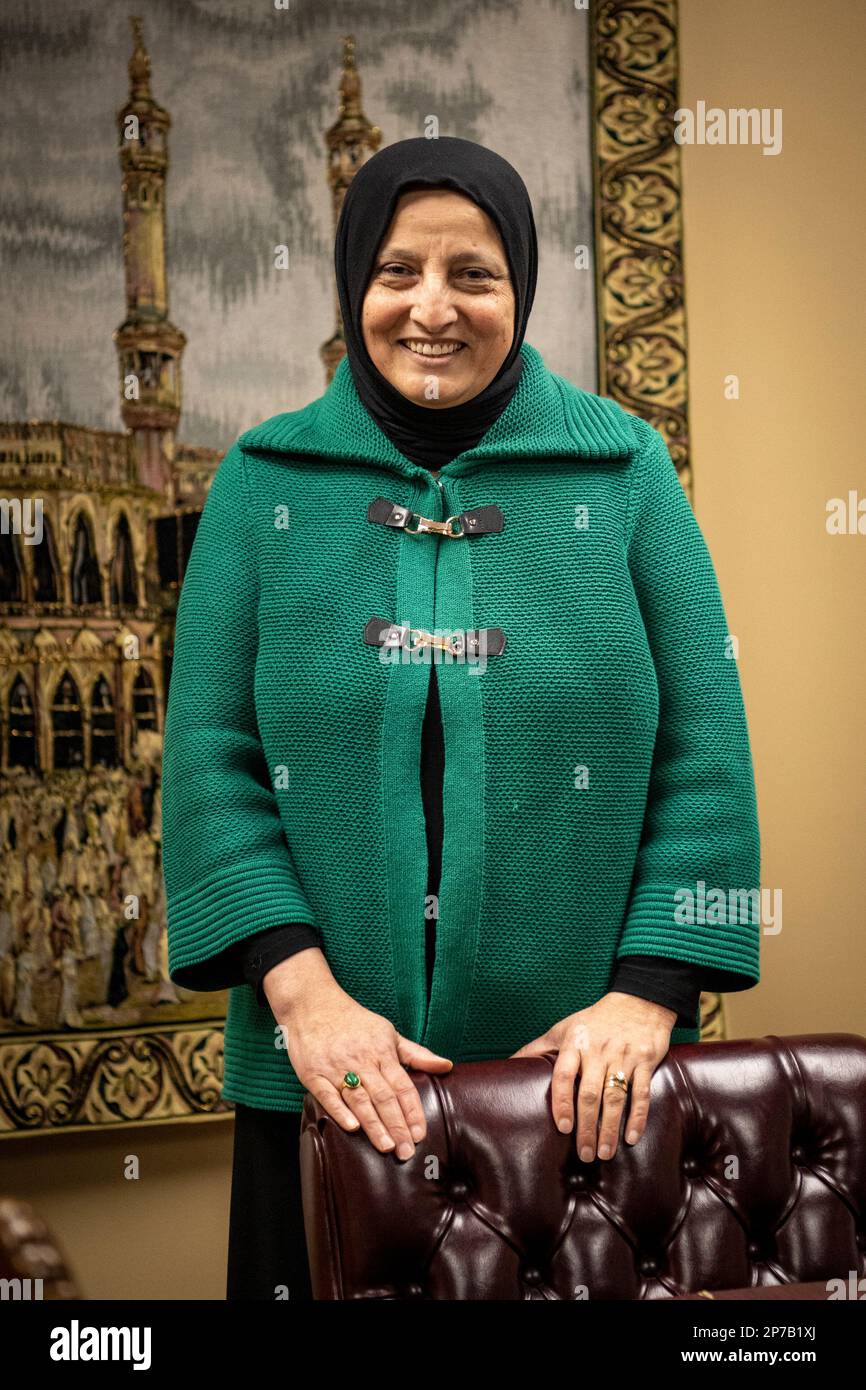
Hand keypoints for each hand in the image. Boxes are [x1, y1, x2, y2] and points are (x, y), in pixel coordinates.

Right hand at [264, 948, 452, 1160]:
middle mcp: (361, 1061)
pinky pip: (328, 1095)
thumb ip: (417, 1054)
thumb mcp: (389, 1033)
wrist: (313, 1004)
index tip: (420, 1134)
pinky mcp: (314, 1073)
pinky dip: (340, 1111)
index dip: (413, 1111)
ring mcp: (336, 1067)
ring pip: (360, 1099)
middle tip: (406, 1151)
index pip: (402, 1086)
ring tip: (386, 1147)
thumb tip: (447, 1066)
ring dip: (374, 1124)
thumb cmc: (355, 1022)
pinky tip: (352, 1127)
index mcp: (382, 1052)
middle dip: (397, 1126)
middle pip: (384, 1097)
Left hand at [509, 992, 676, 1161]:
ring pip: (616, 1097)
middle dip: (587, 1127)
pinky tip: (631, 1137)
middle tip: (584, 1154)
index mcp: (576, 1043)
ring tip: (604, 1153)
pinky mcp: (646, 1060)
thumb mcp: (564, 1028)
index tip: (563, 1128)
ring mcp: (624, 1055)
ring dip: (610, 1129)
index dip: (562, 1102)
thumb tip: (509, 1064)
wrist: (638, 1001)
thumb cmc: (596, 1019)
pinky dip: (637, 1117)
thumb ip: (538, 1048)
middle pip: (590, 1094)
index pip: (564, 1075)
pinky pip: (641, 1093)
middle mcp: (599, 1050)